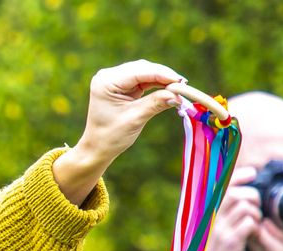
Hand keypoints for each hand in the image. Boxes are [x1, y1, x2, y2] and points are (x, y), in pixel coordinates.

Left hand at [54, 59, 183, 204]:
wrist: (98, 148)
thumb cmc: (111, 136)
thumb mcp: (135, 119)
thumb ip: (155, 103)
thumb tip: (177, 95)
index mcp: (106, 82)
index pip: (138, 71)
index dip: (161, 74)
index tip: (180, 81)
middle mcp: (109, 76)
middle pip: (142, 69)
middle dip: (163, 76)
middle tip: (183, 85)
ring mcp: (115, 80)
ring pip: (144, 73)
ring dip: (161, 80)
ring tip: (179, 88)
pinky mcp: (122, 86)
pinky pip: (143, 81)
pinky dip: (156, 85)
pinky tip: (169, 89)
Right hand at [209, 165, 261, 250]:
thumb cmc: (220, 249)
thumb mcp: (217, 227)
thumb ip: (226, 209)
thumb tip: (241, 190)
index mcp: (209, 212)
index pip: (222, 185)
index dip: (239, 175)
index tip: (252, 173)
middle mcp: (212, 219)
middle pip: (235, 193)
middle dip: (252, 196)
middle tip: (256, 207)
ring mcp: (220, 230)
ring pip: (244, 207)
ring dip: (256, 213)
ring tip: (255, 223)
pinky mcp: (231, 242)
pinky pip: (249, 223)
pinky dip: (256, 226)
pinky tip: (254, 234)